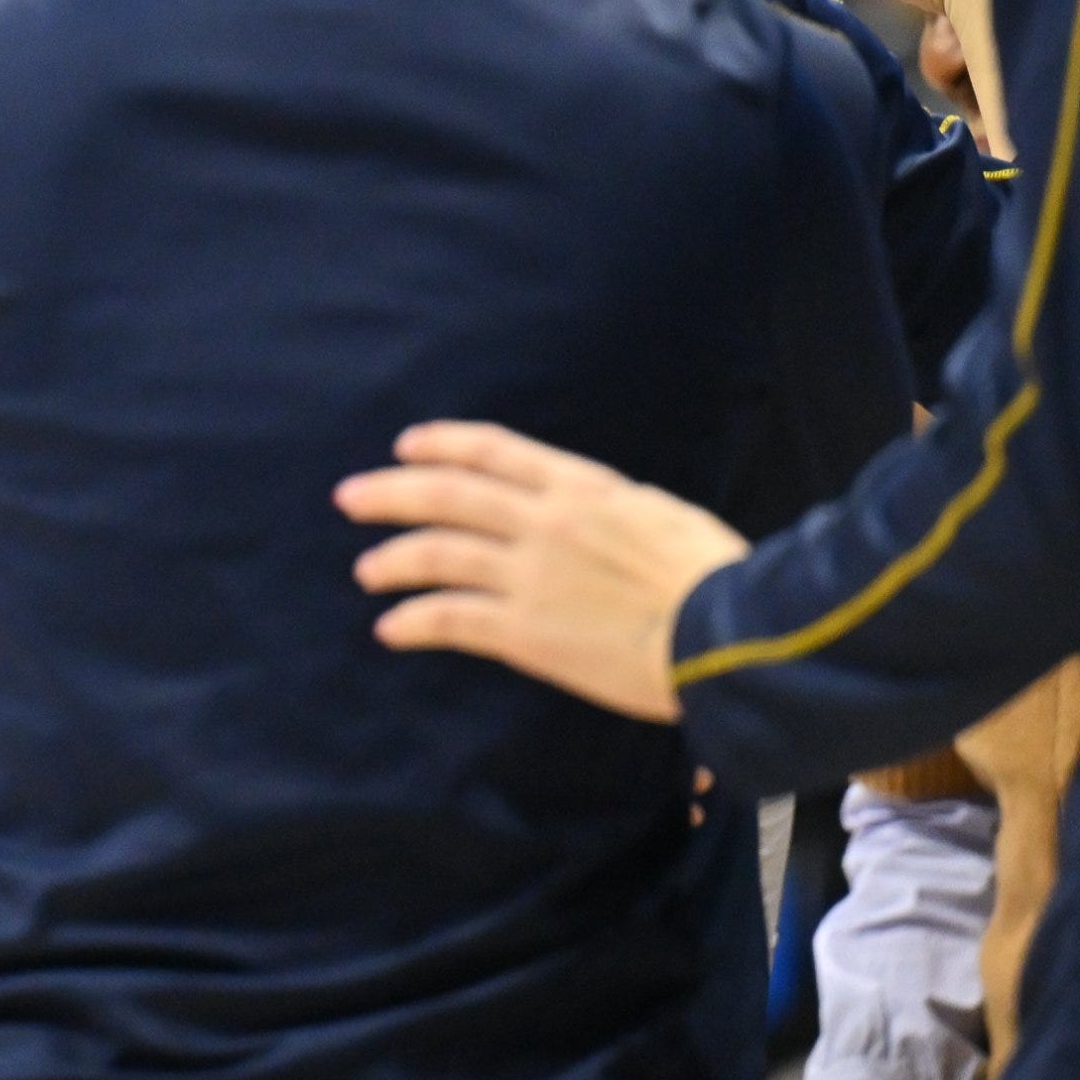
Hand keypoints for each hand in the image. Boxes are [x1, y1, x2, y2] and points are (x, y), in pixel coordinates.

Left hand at [334, 423, 743, 722]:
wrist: (729, 635)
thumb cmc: (715, 577)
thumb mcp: (660, 515)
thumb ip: (610, 508)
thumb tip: (590, 510)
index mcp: (581, 487)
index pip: (493, 450)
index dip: (442, 444)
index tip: (406, 445)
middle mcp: (544, 521)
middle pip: (446, 495)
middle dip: (390, 493)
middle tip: (350, 497)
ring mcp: (529, 574)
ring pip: (436, 555)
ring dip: (392, 560)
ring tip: (366, 570)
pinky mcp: (525, 631)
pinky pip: (450, 619)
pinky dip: (414, 621)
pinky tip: (391, 629)